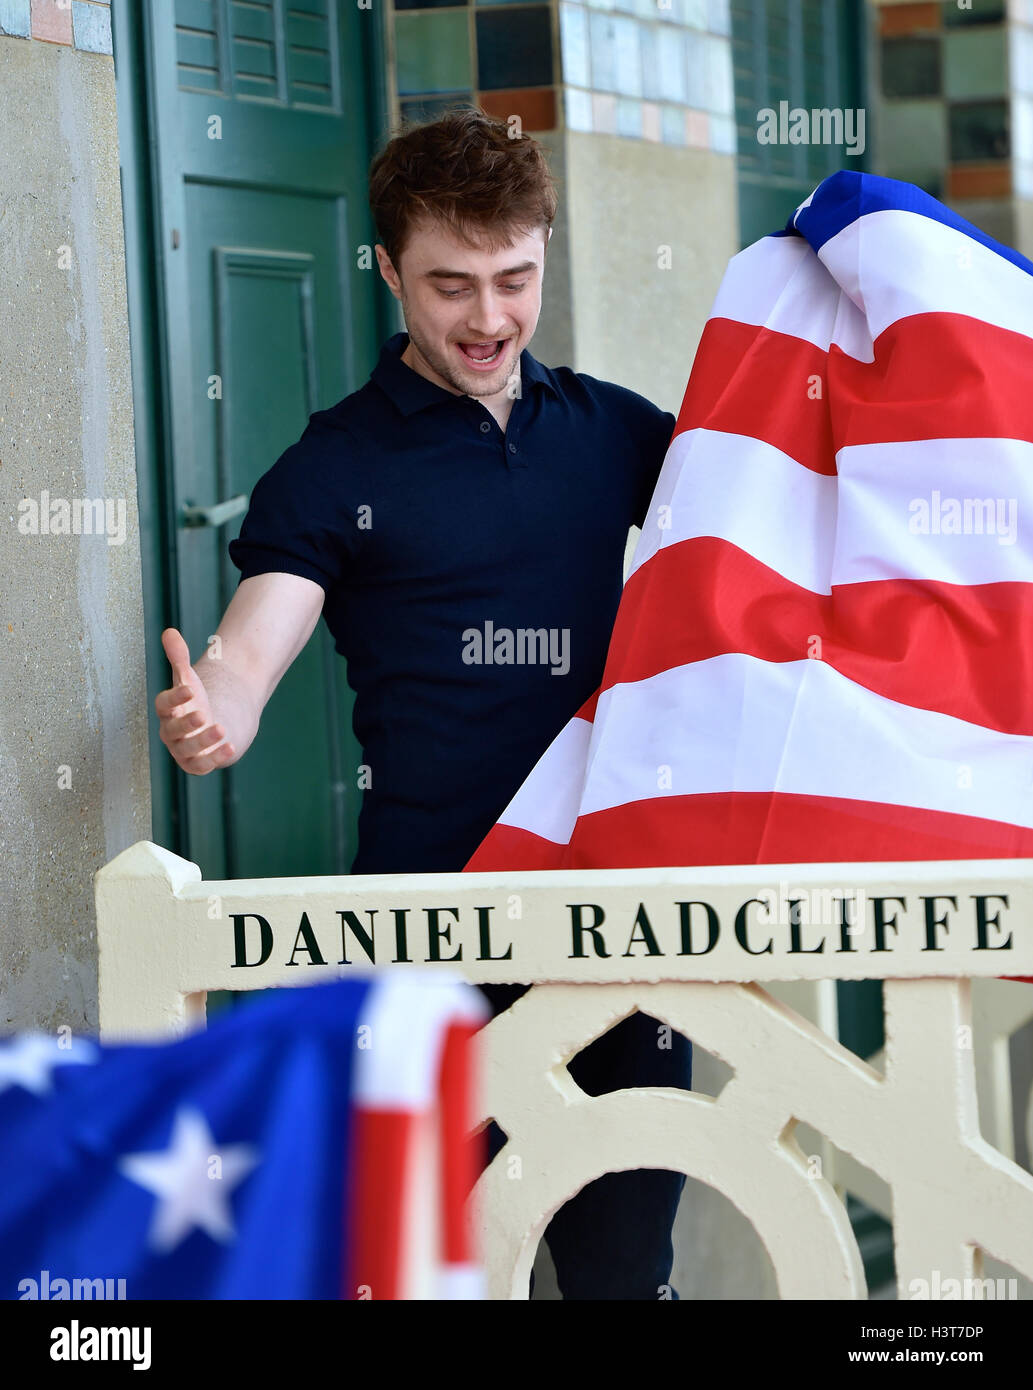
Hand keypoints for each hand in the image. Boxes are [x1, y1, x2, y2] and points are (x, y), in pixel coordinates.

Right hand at [155, 628, 236, 774]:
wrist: (215, 720)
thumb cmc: (197, 700)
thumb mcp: (190, 679)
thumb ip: (179, 658)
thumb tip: (169, 631)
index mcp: (167, 711)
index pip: (164, 705)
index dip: (175, 697)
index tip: (191, 688)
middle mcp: (171, 732)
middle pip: (173, 731)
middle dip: (187, 724)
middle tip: (203, 714)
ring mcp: (184, 750)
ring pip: (188, 750)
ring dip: (204, 741)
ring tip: (222, 728)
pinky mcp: (199, 763)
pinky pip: (203, 765)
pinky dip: (216, 758)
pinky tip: (231, 747)